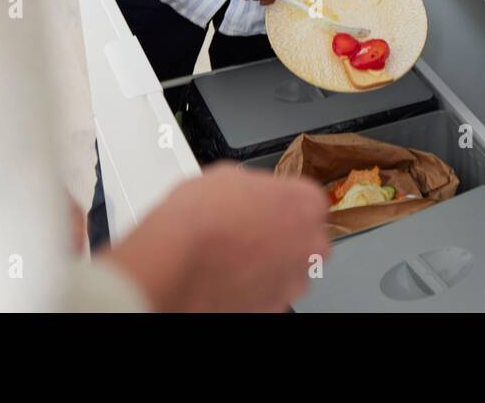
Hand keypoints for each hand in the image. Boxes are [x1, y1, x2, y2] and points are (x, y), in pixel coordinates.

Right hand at [103, 163, 330, 312]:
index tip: (268, 208)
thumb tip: (249, 192)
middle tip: (251, 234)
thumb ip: (255, 187)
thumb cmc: (200, 218)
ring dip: (271, 265)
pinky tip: (230, 279)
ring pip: (290, 271)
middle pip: (306, 239)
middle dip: (285, 237)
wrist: (174, 262)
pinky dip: (256, 290)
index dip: (284, 205)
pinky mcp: (274, 308)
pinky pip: (270, 295)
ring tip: (235, 259)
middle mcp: (310, 244)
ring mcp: (294, 280)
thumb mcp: (228, 176)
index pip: (309, 202)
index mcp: (306, 203)